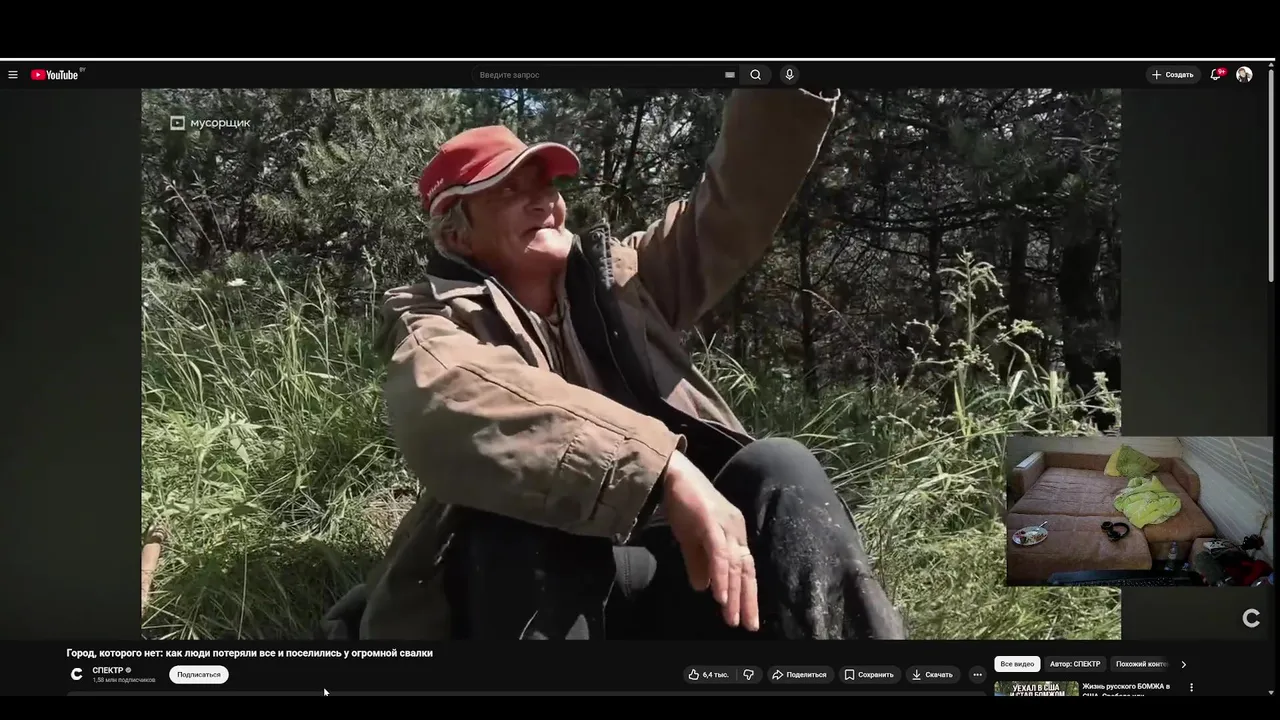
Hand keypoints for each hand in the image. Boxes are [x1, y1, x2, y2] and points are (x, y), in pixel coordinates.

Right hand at [661, 451, 758, 630]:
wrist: (673, 473)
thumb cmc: (683, 502)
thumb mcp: (690, 538)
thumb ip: (697, 562)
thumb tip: (702, 588)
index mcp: (734, 533)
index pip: (745, 568)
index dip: (747, 593)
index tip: (747, 617)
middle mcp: (736, 529)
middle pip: (746, 569)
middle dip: (748, 600)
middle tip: (749, 626)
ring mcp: (725, 524)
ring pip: (734, 565)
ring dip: (734, 594)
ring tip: (732, 618)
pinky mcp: (711, 520)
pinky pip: (719, 553)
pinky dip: (721, 575)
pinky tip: (720, 595)